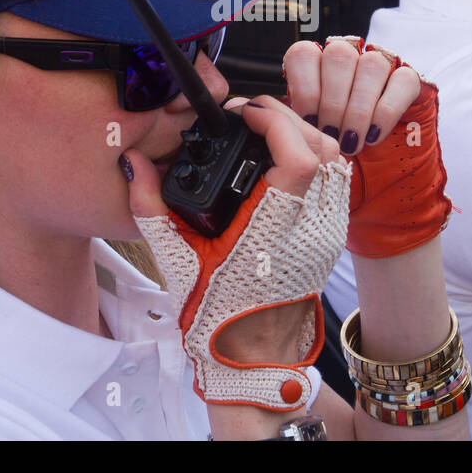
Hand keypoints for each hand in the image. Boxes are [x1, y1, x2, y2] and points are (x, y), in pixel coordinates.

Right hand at [125, 99, 349, 409]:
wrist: (250, 357)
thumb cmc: (215, 316)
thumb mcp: (176, 260)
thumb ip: (151, 207)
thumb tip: (134, 164)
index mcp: (272, 234)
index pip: (300, 160)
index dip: (276, 122)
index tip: (245, 114)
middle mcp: (309, 230)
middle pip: (323, 148)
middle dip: (287, 117)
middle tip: (251, 115)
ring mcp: (327, 234)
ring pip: (337, 160)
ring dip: (305, 133)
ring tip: (267, 130)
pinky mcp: (332, 237)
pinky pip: (337, 180)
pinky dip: (316, 156)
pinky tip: (284, 158)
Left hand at [281, 37, 451, 257]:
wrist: (374, 189)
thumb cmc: (330, 165)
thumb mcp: (296, 145)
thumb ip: (270, 123)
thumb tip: (234, 107)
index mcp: (314, 71)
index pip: (303, 53)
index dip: (303, 88)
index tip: (305, 121)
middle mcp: (346, 64)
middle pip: (337, 53)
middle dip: (330, 99)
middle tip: (329, 133)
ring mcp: (381, 71)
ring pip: (370, 62)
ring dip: (357, 106)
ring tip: (350, 141)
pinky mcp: (410, 85)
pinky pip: (402, 79)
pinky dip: (385, 110)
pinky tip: (373, 136)